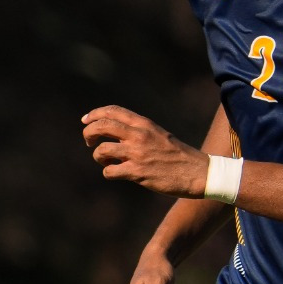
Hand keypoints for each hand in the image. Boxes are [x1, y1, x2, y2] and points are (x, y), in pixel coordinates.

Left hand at [82, 106, 208, 197]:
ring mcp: (137, 154)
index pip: (113, 111)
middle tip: (88, 141)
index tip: (85, 120)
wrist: (196, 172)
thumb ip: (137, 131)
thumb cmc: (175, 154)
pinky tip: (116, 172)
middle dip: (88, 133)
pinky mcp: (137, 172)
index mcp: (144, 124)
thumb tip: (112, 132)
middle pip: (101, 126)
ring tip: (106, 161)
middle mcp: (139, 135)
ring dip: (98, 157)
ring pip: (101, 150)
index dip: (95, 114)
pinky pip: (109, 171)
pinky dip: (108, 172)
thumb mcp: (157, 134)